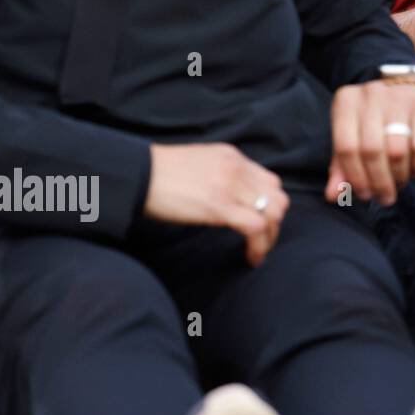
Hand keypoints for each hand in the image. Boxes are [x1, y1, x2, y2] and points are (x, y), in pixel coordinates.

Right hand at [146, 143, 290, 266]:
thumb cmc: (158, 175)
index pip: (270, 182)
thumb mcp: (200, 166)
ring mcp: (231, 186)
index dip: (270, 207)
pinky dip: (259, 245)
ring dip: (270, 237)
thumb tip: (229, 200)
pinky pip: (255, 226)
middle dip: (275, 224)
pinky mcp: (220, 205)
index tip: (261, 226)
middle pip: (278, 198)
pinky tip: (250, 257)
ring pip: (273, 213)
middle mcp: (238, 168)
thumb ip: (221, 177)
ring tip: (257, 252)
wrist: (136, 173)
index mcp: (233, 157)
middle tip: (261, 242)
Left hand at [327, 78, 414, 206]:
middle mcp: (370, 95)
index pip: (346, 147)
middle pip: (371, 150)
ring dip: (399, 177)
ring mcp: (399, 98)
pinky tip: (414, 172)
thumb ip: (341, 166)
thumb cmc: (375, 122)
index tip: (364, 195)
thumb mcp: (353, 138)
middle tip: (385, 198)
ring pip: (396, 151)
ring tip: (399, 185)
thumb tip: (332, 196)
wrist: (409, 92)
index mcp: (347, 102)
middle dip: (379, 182)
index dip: (355, 177)